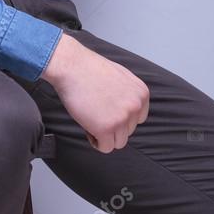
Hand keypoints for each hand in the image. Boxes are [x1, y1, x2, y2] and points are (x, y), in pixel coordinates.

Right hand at [42, 33, 149, 152]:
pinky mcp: (106, 128)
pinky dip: (95, 141)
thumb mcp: (120, 77)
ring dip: (104, 135)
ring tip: (91, 118)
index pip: (137, 119)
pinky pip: (105, 147)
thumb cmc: (89, 69)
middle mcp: (135, 106)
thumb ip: (129, 94)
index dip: (120, 117)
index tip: (107, 109)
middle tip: (95, 112)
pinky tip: (87, 126)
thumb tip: (128, 110)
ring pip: (118, 142)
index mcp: (141, 93)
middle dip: (111, 125)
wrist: (72, 66)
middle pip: (128, 131)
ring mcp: (122, 118)